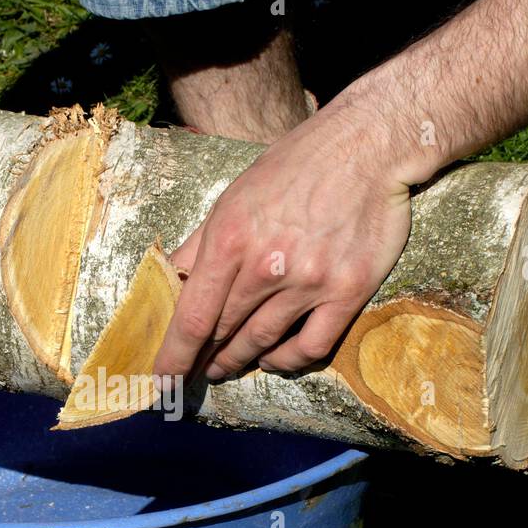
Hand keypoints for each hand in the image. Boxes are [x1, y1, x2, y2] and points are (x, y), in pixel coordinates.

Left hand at [153, 100, 412, 380]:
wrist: (366, 147)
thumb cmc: (293, 168)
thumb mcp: (232, 198)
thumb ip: (200, 245)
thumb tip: (168, 282)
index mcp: (230, 239)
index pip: (192, 317)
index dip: (173, 356)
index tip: (161, 381)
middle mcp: (266, 266)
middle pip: (224, 334)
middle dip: (205, 358)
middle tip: (198, 369)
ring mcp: (309, 281)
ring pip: (263, 343)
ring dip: (240, 361)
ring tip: (228, 366)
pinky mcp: (347, 291)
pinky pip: (311, 347)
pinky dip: (288, 361)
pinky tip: (275, 359)